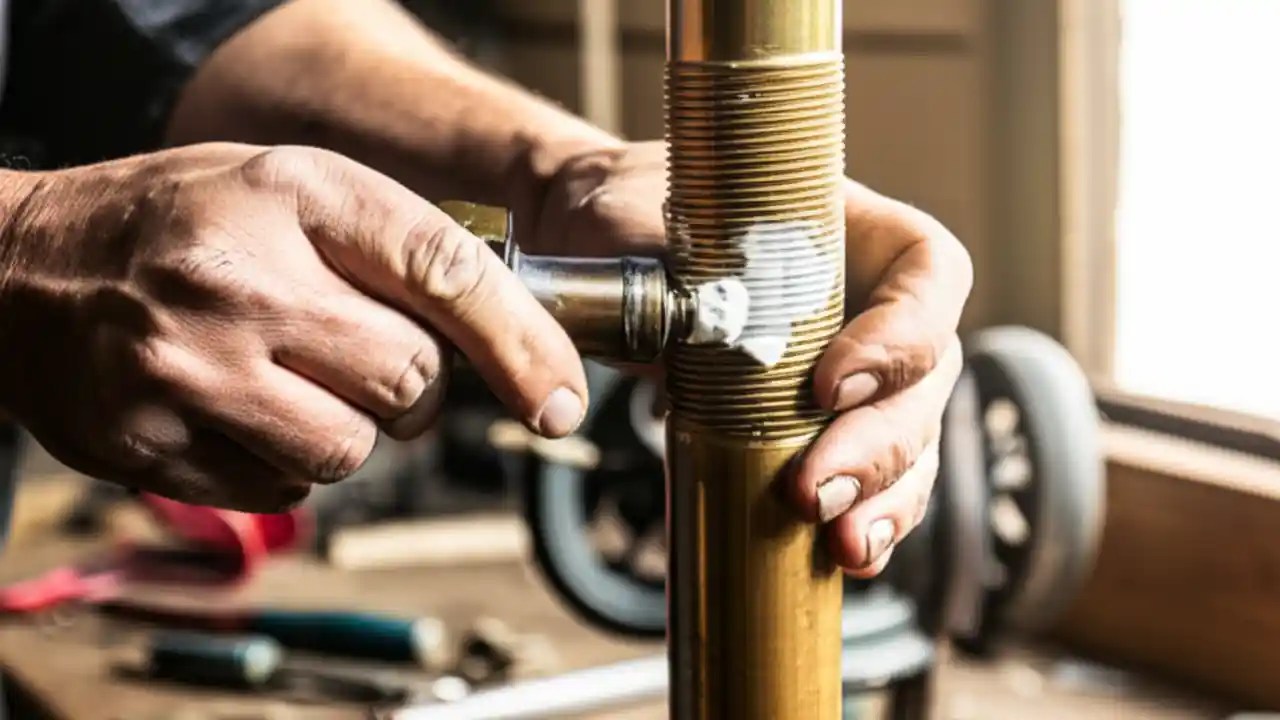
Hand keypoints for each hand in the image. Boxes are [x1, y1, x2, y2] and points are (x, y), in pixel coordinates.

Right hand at [0, 144, 586, 511]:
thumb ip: (396, 250)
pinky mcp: (150, 446)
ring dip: (348, 429)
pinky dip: (286, 460)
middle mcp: (237, 280)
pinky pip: (284, 490)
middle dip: (412, 386)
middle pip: (409, 380)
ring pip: (352, 450)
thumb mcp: (291, 190)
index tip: (561, 395)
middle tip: (364, 356)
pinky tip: (239, 407)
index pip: (444, 272)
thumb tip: (511, 338)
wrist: (21, 267)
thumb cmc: (180, 223)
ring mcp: (187, 371)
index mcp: (291, 193)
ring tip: (288, 378)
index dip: (521, 342)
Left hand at [533, 140, 972, 576]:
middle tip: (812, 490)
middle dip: (877, 445)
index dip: (902, 335)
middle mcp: (876, 303)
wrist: (606, 243)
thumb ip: (682, 271)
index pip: (929, 273)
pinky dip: (866, 517)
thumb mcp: (653, 226)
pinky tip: (846, 556)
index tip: (827, 384)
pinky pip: (873, 477)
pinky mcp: (828, 426)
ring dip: (883, 496)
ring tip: (842, 543)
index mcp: (858, 231)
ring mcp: (862, 371)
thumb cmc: (637, 215)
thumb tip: (695, 338)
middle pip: (926, 378)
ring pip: (910, 440)